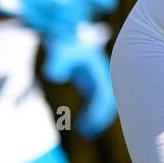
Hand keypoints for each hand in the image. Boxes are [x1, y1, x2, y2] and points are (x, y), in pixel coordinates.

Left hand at [44, 22, 117, 137]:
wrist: (64, 29)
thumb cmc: (63, 39)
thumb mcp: (60, 49)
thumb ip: (57, 61)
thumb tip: (53, 76)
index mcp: (99, 69)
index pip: (105, 94)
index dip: (98, 111)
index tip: (87, 125)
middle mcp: (102, 74)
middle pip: (110, 100)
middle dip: (101, 118)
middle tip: (86, 133)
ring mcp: (97, 78)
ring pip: (105, 102)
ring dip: (98, 118)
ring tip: (84, 132)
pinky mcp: (90, 81)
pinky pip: (97, 101)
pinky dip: (93, 113)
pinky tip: (82, 124)